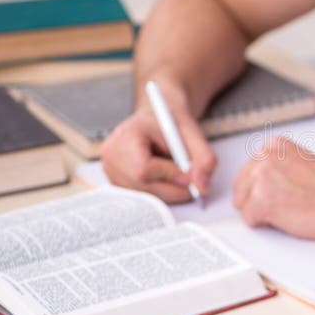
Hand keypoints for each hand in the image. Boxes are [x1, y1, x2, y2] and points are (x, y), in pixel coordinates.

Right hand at [100, 87, 216, 202]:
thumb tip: (203, 187)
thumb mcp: (194, 135)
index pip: (143, 167)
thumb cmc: (174, 123)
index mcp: (127, 134)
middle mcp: (111, 153)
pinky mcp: (116, 180)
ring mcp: (110, 168)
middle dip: (173, 189)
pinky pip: (141, 196)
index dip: (169, 175)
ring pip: (143, 194)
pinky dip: (160, 192)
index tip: (190, 176)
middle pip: (142, 185)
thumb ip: (204, 159)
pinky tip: (166, 178)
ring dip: (168, 191)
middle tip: (193, 186)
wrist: (159, 118)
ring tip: (177, 173)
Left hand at [233, 137, 314, 239]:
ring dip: (264, 213)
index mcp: (274, 145)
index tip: (286, 192)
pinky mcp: (262, 200)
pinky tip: (289, 217)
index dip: (265, 189)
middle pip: (241, 189)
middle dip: (260, 201)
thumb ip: (277, 167)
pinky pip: (249, 221)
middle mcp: (265, 156)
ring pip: (243, 205)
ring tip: (291, 208)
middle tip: (290, 204)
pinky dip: (267, 225)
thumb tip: (256, 182)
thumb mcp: (301, 164)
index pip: (248, 173)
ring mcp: (262, 177)